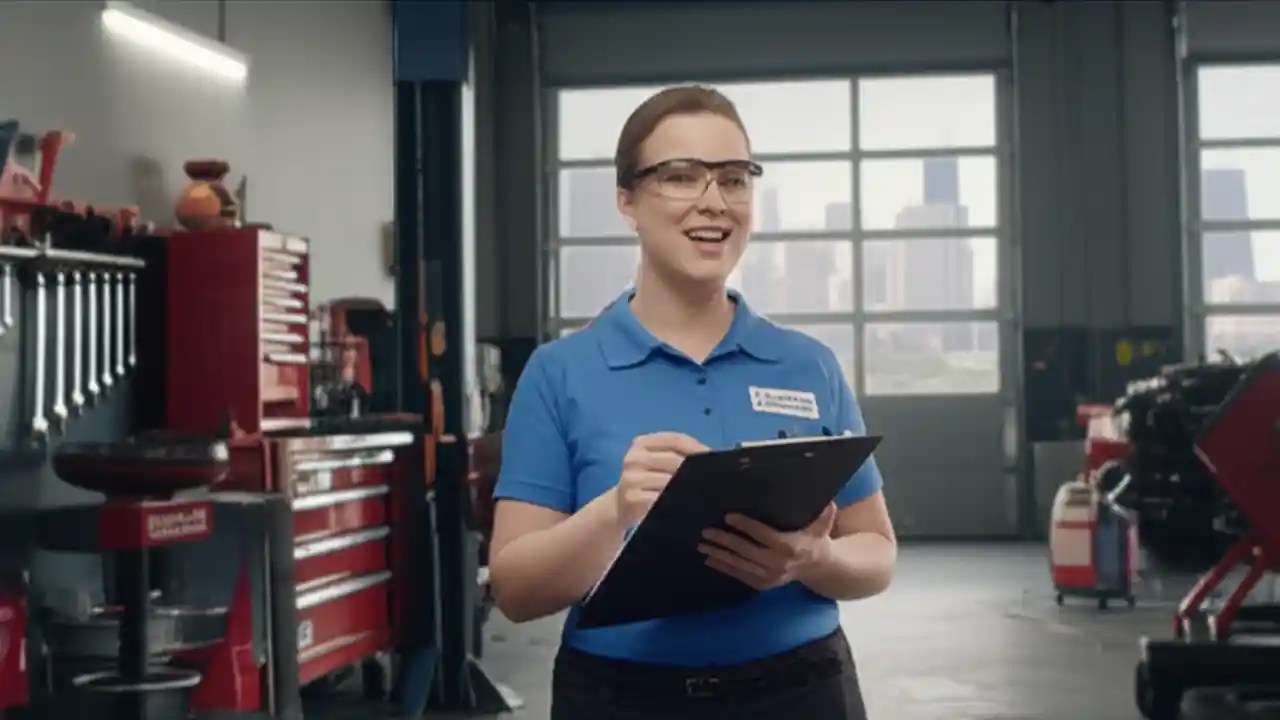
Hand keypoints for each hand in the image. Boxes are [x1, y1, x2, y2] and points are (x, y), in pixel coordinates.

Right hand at [611, 432, 708, 528]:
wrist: (619, 506)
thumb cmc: (647, 481)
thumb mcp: (657, 462)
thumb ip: (679, 454)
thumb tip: (714, 455)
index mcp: (641, 443)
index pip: (675, 439)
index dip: (697, 447)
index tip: (714, 457)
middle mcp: (634, 458)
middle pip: (675, 460)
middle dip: (697, 470)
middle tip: (716, 479)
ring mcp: (632, 479)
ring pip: (671, 481)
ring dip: (690, 487)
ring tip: (706, 492)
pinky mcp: (633, 499)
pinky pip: (662, 499)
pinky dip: (678, 502)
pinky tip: (689, 505)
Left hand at [698, 503, 837, 589]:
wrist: (817, 569)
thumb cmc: (816, 540)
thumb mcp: (823, 526)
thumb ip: (826, 515)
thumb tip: (829, 502)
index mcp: (790, 546)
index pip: (763, 534)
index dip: (745, 525)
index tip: (728, 516)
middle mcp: (777, 563)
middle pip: (746, 550)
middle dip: (724, 540)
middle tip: (706, 530)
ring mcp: (768, 576)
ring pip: (739, 564)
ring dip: (719, 554)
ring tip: (702, 544)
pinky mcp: (762, 584)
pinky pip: (739, 575)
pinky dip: (723, 567)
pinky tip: (709, 559)